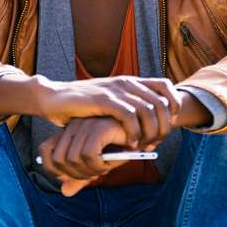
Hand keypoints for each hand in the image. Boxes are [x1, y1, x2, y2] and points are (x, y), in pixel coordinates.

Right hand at [34, 75, 186, 139]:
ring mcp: (115, 89)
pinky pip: (128, 115)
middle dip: (163, 126)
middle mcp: (126, 82)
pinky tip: (129, 143)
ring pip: (148, 110)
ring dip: (150, 132)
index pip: (165, 85)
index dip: (173, 104)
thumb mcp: (108, 103)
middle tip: (157, 142)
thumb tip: (148, 124)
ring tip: (144, 145)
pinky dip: (133, 132)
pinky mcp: (103, 99)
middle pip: (161, 102)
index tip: (170, 123)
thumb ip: (127, 108)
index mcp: (130, 81)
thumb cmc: (81, 106)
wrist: (53, 98)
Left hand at [38, 118, 138, 196]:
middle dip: (77, 175)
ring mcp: (86, 124)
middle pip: (59, 160)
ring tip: (105, 167)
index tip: (75, 177)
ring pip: (73, 159)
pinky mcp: (99, 127)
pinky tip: (110, 163)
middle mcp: (74, 125)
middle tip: (96, 174)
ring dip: (90, 171)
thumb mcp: (99, 166)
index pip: (45, 152)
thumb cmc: (122, 148)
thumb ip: (81, 178)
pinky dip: (99, 166)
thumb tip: (65, 192)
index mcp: (69, 131)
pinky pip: (89, 155)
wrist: (146, 135)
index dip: (55, 170)